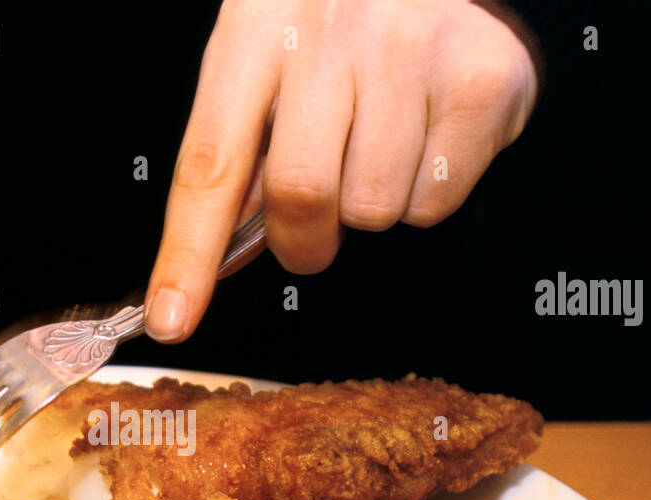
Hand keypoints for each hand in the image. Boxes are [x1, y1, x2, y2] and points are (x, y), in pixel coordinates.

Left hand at [145, 0, 537, 341]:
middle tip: (312, 225)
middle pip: (300, 194)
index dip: (187, 254)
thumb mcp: (268, 58)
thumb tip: (218, 255)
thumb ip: (241, 148)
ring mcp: (413, 50)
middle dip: (302, 240)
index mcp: (256, 27)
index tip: (170, 319)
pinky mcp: (481, 79)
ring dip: (368, 206)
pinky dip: (424, 193)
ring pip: (372, 209)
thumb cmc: (337, 21)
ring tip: (378, 143)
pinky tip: (424, 135)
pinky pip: (434, 202)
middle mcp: (333, 32)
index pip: (210, 163)